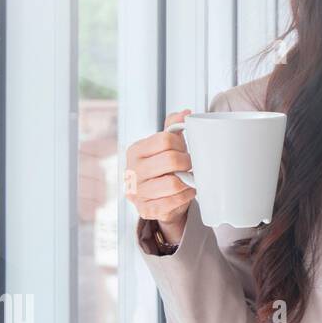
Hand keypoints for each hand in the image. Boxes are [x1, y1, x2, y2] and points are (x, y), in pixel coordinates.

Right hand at [125, 109, 195, 242]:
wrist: (159, 198)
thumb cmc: (165, 168)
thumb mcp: (167, 146)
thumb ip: (173, 127)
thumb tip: (185, 113)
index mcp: (135, 151)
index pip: (165, 139)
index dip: (181, 144)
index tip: (185, 149)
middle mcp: (131, 171)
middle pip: (170, 160)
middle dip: (187, 162)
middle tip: (190, 165)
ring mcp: (136, 192)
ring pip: (172, 183)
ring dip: (187, 181)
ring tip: (189, 179)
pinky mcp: (146, 210)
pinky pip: (173, 202)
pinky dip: (185, 196)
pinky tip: (187, 191)